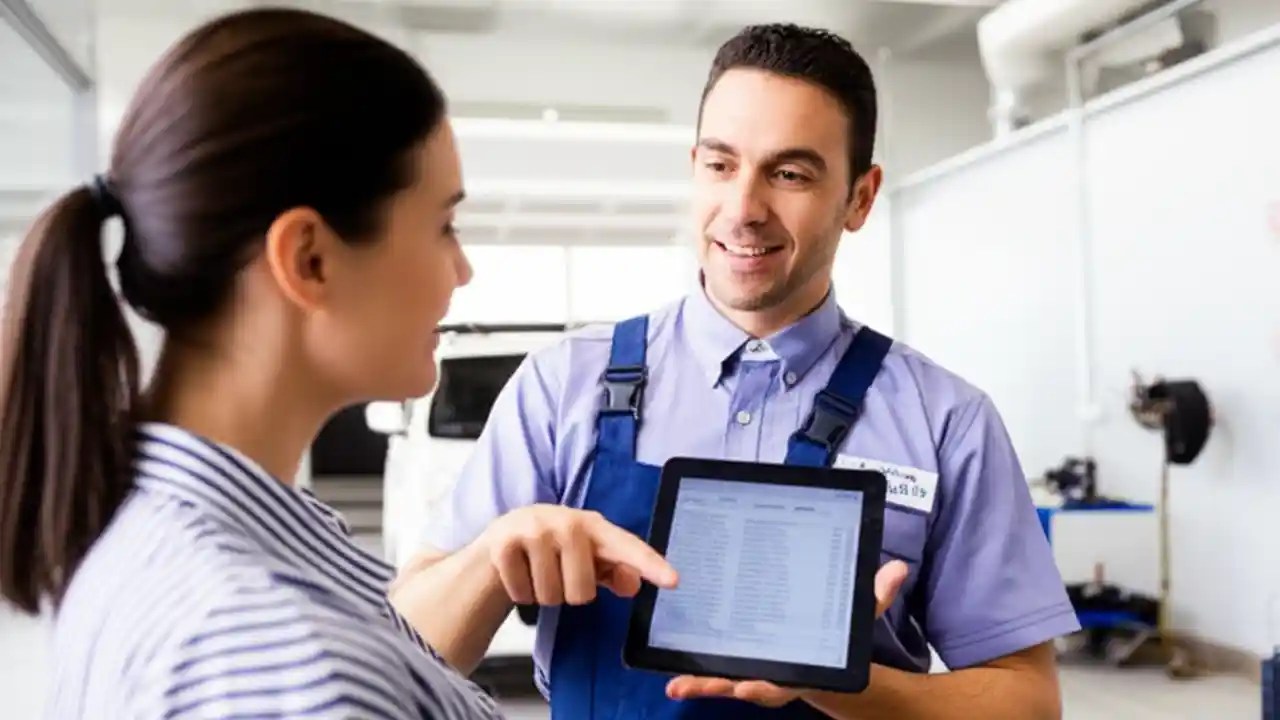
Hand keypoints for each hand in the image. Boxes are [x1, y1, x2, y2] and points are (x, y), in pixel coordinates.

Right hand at [480, 505, 678, 605]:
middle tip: (558, 575)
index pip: (628, 548)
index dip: (651, 565)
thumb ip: (614, 571)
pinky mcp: (505, 542)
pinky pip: (522, 594)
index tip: (673, 580)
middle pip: (582, 591)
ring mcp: (535, 530)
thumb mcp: (587, 558)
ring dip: (543, 595)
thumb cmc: (554, 548)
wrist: (504, 536)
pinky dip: (520, 594)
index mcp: (594, 526)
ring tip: (537, 572)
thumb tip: (633, 584)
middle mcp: (567, 522)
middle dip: (569, 593)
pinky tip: (519, 574)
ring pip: (551, 596)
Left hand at [665, 560, 909, 706]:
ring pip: (726, 680)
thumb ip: (875, 596)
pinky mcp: (739, 660)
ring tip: (675, 685)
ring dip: (700, 683)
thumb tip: (897, 570)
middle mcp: (776, 673)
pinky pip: (718, 670)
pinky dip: (698, 675)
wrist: (830, 654)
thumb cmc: (840, 633)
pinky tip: (673, 675)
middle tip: (690, 686)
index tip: (747, 687)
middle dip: (720, 687)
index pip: (782, 681)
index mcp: (802, 668)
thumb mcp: (861, 616)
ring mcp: (755, 668)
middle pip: (745, 685)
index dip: (765, 686)